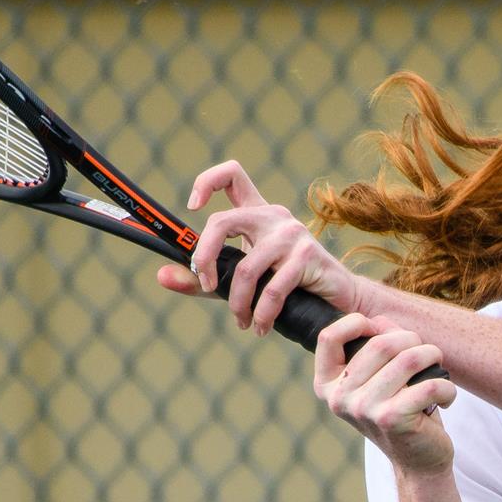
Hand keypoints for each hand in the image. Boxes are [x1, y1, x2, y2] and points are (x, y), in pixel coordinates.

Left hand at [154, 160, 361, 335]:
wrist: (340, 299)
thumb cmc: (292, 287)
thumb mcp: (244, 281)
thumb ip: (205, 279)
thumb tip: (161, 277)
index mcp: (258, 213)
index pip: (231, 175)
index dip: (206, 182)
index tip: (192, 208)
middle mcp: (273, 216)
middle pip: (222, 221)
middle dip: (205, 258)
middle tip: (208, 286)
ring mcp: (291, 234)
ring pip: (246, 269)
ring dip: (237, 303)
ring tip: (241, 321)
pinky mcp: (306, 256)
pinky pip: (272, 289)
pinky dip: (261, 314)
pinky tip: (259, 327)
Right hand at [315, 312, 455, 472]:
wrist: (417, 462)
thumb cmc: (399, 411)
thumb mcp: (378, 380)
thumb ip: (373, 347)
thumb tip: (381, 321)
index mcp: (327, 385)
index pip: (329, 337)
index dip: (357, 323)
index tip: (382, 330)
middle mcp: (340, 398)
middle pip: (380, 343)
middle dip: (412, 340)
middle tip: (426, 353)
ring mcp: (364, 409)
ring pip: (408, 359)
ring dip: (433, 356)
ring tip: (438, 368)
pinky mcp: (392, 418)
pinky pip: (430, 383)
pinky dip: (447, 387)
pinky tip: (446, 396)